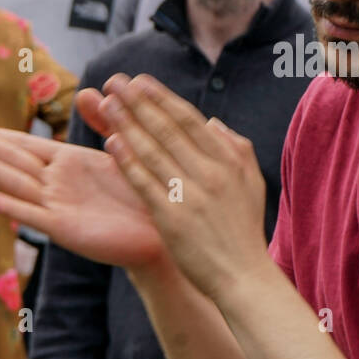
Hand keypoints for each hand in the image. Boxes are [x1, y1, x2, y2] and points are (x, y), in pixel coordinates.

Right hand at [0, 103, 166, 269]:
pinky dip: (8, 206)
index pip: (24, 144)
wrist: (163, 233)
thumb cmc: (143, 193)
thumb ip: (105, 121)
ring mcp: (58, 205)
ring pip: (16, 183)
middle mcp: (56, 183)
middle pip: (11, 160)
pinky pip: (33, 214)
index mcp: (68, 162)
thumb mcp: (123, 150)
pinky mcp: (66, 228)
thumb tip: (88, 91)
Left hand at [93, 73, 270, 300]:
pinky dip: (127, 160)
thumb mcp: (252, 183)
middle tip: (115, 81)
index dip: (163, 98)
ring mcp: (192, 195)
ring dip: (127, 123)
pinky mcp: (172, 218)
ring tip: (106, 103)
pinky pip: (145, 182)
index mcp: (229, 161)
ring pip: (153, 150)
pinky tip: (110, 142)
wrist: (243, 277)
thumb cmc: (244, 230)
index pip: (190, 120)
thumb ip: (236, 148)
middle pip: (167, 129)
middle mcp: (211, 173)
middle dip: (138, 102)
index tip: (140, 80)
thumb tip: (213, 122)